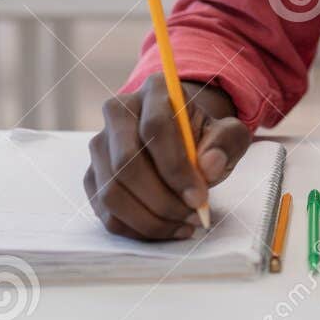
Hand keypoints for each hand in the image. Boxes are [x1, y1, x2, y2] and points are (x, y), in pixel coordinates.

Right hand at [84, 73, 251, 240]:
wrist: (179, 140)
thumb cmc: (203, 137)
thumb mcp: (228, 134)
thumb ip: (226, 143)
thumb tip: (210, 165)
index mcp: (155, 90)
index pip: (155, 128)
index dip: (176, 168)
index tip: (199, 199)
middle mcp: (118, 111)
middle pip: (126, 164)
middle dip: (162, 200)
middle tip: (192, 217)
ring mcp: (99, 144)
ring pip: (111, 191)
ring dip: (149, 219)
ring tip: (183, 224)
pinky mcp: (92, 174)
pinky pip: (105, 211)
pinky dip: (136, 229)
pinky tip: (165, 228)